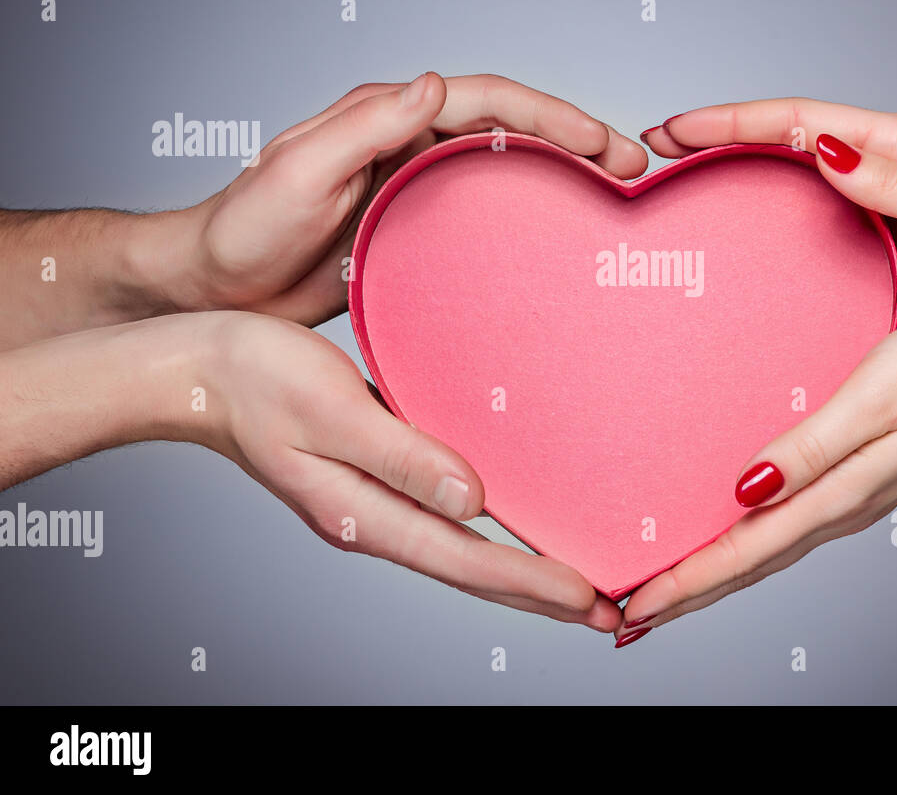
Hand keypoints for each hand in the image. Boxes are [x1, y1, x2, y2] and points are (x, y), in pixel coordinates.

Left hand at [173, 73, 648, 326]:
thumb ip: (364, 127)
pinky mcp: (414, 226)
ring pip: (504, 167)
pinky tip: (555, 240)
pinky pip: (483, 211)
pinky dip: (527, 214)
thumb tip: (436, 85)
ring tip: (613, 199)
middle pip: (509, 128)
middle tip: (632, 169)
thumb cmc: (244, 229)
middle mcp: (406, 140)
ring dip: (560, 176)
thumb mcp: (299, 172)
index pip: (486, 100)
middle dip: (576, 140)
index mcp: (386, 115)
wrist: (215, 285)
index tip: (602, 141)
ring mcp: (413, 183)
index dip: (550, 115)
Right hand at [189, 311, 621, 630]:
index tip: (589, 598)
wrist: (200, 369)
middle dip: (539, 596)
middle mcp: (373, 519)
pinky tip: (507, 524)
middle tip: (608, 616)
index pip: (465, 560)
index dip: (530, 581)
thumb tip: (474, 501)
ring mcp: (371, 504)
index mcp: (363, 513)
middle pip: (470, 572)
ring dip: (518, 571)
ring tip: (574, 586)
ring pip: (460, 550)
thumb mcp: (333, 411)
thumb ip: (404, 457)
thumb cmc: (257, 380)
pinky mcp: (373, 477)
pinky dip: (487, 533)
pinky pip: (443, 517)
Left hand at [616, 311, 896, 639]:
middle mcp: (842, 509)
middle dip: (689, 595)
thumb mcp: (872, 400)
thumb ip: (809, 449)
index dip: (687, 582)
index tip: (635, 608)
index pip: (745, 551)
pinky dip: (747, 546)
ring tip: (670, 591)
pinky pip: (788, 528)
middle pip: (750, 567)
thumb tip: (745, 492)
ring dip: (715, 576)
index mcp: (840, 495)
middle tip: (632, 620)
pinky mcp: (858, 481)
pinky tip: (735, 536)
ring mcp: (852, 500)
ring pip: (767, 552)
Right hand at [642, 99, 896, 314]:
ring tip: (688, 179)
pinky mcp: (887, 230)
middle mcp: (889, 159)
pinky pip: (819, 212)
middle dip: (723, 136)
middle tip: (661, 149)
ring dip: (742, 170)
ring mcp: (885, 194)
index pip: (802, 119)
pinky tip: (750, 225)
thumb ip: (894, 182)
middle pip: (789, 136)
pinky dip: (776, 210)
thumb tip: (823, 147)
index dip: (736, 120)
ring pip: (797, 172)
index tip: (680, 128)